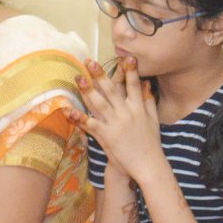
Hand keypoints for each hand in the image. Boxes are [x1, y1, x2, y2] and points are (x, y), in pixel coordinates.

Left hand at [77, 60, 169, 193]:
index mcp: (139, 108)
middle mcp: (127, 113)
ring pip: (99, 104)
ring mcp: (117, 124)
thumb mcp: (153, 119)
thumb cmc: (150, 142)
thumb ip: (149, 100)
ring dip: (87, 90)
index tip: (125, 57)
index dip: (129, 71)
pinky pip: (91, 124)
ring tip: (77, 78)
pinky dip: (79, 117)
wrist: (148, 165)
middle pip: (112, 91)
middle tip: (89, 62)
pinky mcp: (107, 136)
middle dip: (100, 75)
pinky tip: (69, 110)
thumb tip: (147, 83)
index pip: (133, 85)